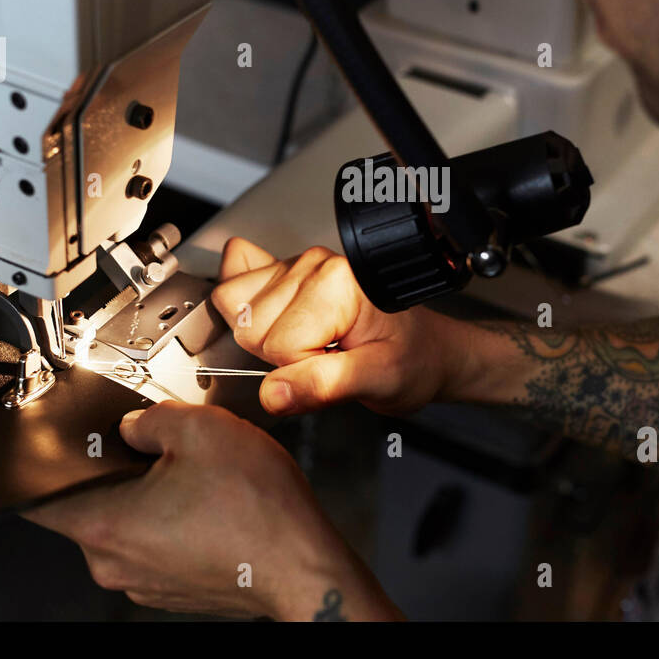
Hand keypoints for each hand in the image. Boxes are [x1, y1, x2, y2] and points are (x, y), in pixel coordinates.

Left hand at [23, 400, 398, 619]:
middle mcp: (114, 563)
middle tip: (159, 448)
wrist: (304, 566)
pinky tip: (210, 503)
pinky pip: (155, 544)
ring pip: (125, 523)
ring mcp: (143, 581)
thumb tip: (136, 423)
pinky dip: (173, 521)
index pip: (36, 495)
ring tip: (196, 476)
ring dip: (149, 496)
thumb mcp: (202, 430)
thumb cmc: (258, 512)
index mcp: (106, 524)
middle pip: (87, 504)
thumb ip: (151, 417)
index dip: (46, 459)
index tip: (61, 442)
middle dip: (116, 470)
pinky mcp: (172, 588)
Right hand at [209, 237, 459, 416]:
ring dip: (264, 338)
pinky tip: (280, 321)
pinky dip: (244, 309)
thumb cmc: (412, 359)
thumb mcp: (381, 381)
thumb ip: (325, 386)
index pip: (278, 344)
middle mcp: (312, 265)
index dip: (301, 370)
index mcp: (338, 283)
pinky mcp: (281, 271)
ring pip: (233, 308)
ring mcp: (294, 265)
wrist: (424, 348)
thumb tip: (272, 393)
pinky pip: (233, 283)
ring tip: (310, 342)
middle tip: (324, 356)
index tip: (334, 368)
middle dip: (280, 356)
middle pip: (248, 325)